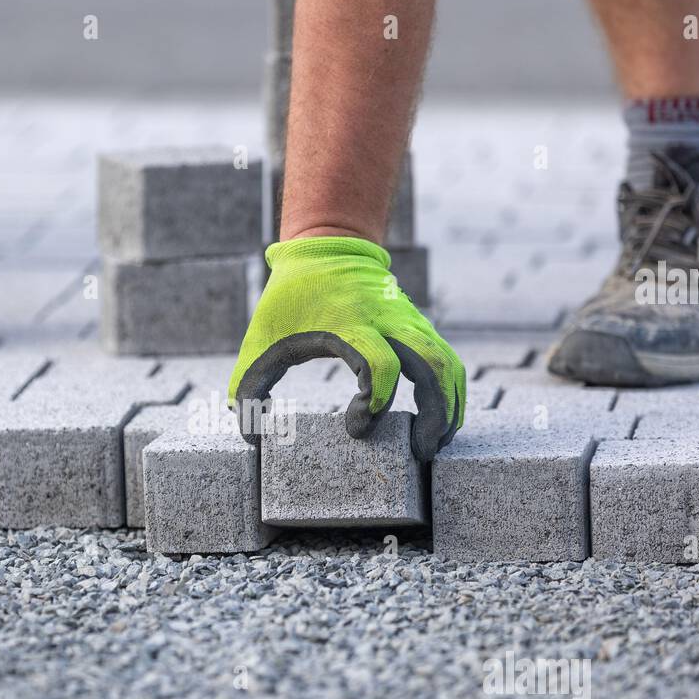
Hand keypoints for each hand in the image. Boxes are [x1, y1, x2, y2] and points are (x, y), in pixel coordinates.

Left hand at [229, 237, 464, 461]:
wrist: (328, 245)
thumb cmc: (291, 296)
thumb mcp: (263, 336)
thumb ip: (251, 384)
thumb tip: (249, 433)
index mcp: (350, 322)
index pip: (380, 364)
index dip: (375, 402)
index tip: (356, 429)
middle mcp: (389, 321)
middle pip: (432, 367)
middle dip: (434, 414)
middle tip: (419, 453)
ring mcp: (411, 323)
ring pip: (448, 366)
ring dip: (449, 408)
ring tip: (434, 445)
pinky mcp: (420, 328)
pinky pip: (447, 362)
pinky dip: (450, 394)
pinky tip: (439, 424)